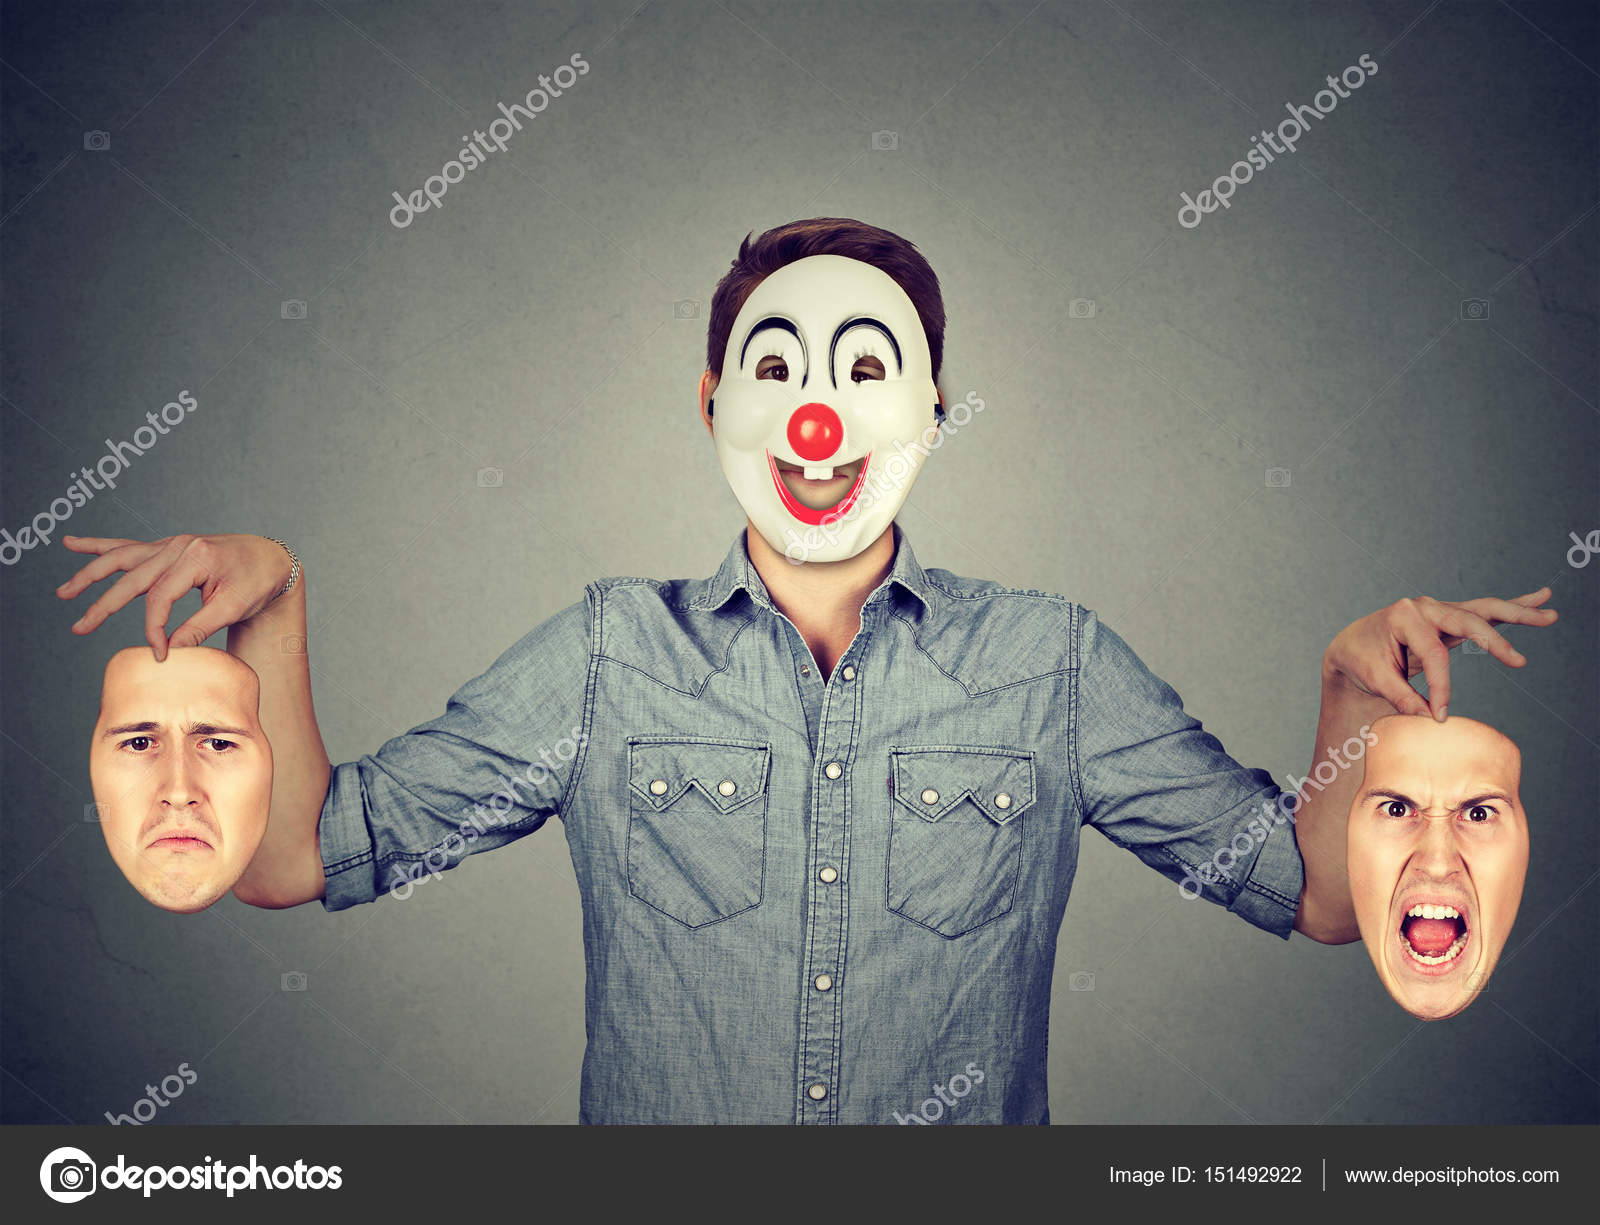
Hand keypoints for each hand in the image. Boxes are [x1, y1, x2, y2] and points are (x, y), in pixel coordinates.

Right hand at [56, 533, 293, 660]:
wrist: (272, 560)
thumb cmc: (257, 582)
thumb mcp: (234, 607)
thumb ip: (200, 627)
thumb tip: (168, 650)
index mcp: (195, 557)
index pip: (160, 598)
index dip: (154, 629)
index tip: (158, 653)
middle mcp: (178, 546)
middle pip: (131, 578)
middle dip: (103, 605)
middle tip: (79, 628)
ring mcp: (171, 544)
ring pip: (121, 558)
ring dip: (90, 574)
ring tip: (64, 592)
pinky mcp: (167, 548)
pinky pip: (128, 547)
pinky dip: (100, 546)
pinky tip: (71, 542)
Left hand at [1322, 587, 1557, 719]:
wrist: (1353, 643)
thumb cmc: (1362, 658)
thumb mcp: (1374, 679)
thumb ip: (1402, 697)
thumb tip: (1431, 718)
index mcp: (1404, 616)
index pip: (1434, 655)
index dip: (1440, 687)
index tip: (1440, 715)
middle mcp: (1425, 607)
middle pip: (1469, 620)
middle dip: (1495, 642)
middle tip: (1518, 662)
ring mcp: (1440, 610)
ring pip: (1484, 610)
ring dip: (1519, 612)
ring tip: (1550, 613)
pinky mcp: (1450, 619)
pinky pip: (1484, 613)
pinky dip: (1513, 608)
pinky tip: (1540, 600)